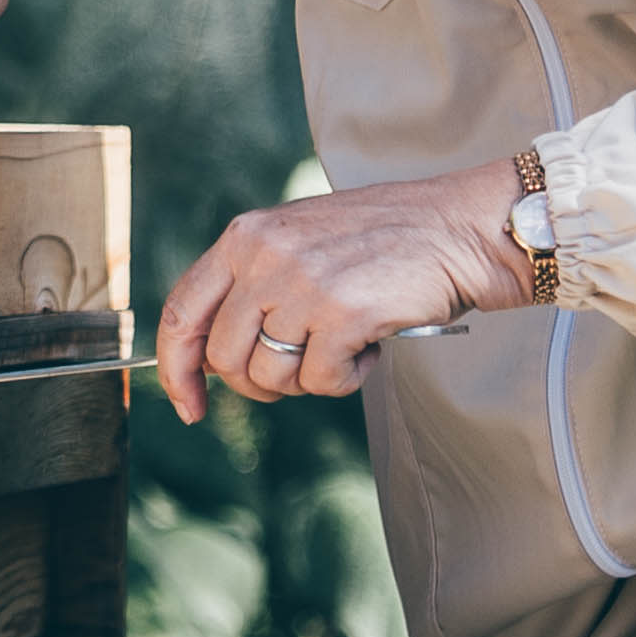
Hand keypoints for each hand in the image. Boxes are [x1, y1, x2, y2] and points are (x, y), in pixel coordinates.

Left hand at [154, 162, 534, 421]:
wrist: (459, 229)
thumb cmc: (383, 243)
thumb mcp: (298, 241)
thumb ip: (252, 285)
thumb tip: (213, 360)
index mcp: (244, 236)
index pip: (181, 312)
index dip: (176, 369)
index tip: (188, 407)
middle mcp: (264, 257)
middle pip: (224, 359)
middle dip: (259, 383)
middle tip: (302, 369)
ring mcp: (301, 285)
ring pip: (271, 376)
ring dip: (310, 377)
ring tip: (345, 342)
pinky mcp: (342, 315)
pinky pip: (320, 381)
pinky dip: (347, 378)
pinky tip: (371, 344)